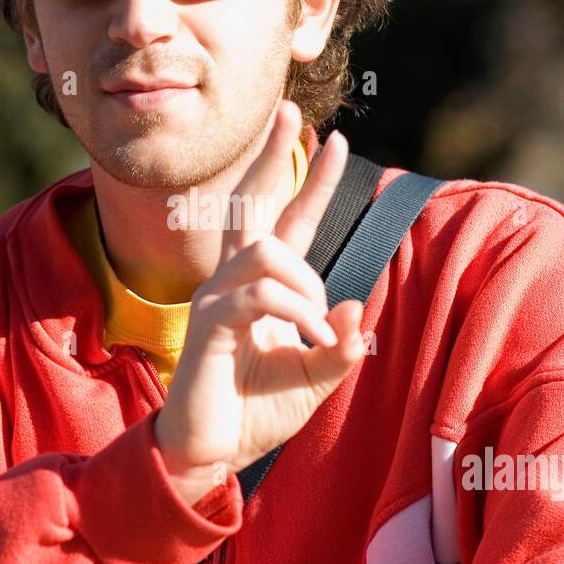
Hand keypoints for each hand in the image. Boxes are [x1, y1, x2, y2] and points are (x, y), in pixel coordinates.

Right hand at [155, 101, 366, 503]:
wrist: (211, 453)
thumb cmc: (256, 414)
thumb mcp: (315, 379)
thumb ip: (339, 346)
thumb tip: (355, 308)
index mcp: (261, 289)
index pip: (287, 222)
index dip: (311, 184)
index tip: (336, 143)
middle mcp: (233, 281)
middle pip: (252, 203)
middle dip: (273, 155)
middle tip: (291, 110)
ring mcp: (215, 298)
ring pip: (266, 251)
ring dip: (306, 284)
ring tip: (316, 328)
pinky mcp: (208, 323)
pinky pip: (258, 294)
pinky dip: (295, 311)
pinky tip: (310, 338)